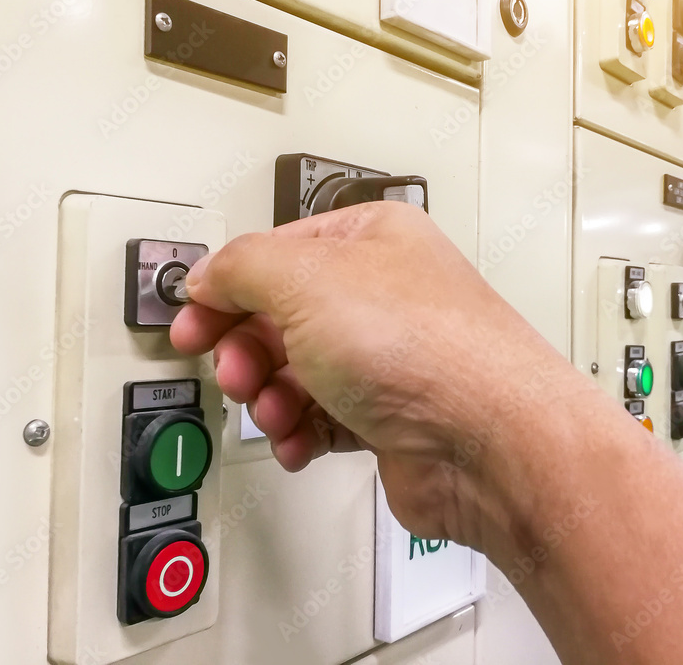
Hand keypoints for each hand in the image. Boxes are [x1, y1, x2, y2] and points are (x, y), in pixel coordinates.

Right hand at [170, 201, 575, 548]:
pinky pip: (323, 419)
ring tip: (277, 408)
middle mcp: (385, 295)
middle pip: (282, 316)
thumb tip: (210, 274)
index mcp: (372, 240)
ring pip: (299, 372)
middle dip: (247, 348)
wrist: (488, 443)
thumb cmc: (428, 352)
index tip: (193, 316)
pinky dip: (302, 432)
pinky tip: (301, 440)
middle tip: (235, 369)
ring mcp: (390, 358)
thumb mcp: (305, 279)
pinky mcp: (391, 416)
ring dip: (272, 395)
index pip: (277, 252)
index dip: (227, 284)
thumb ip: (241, 266)